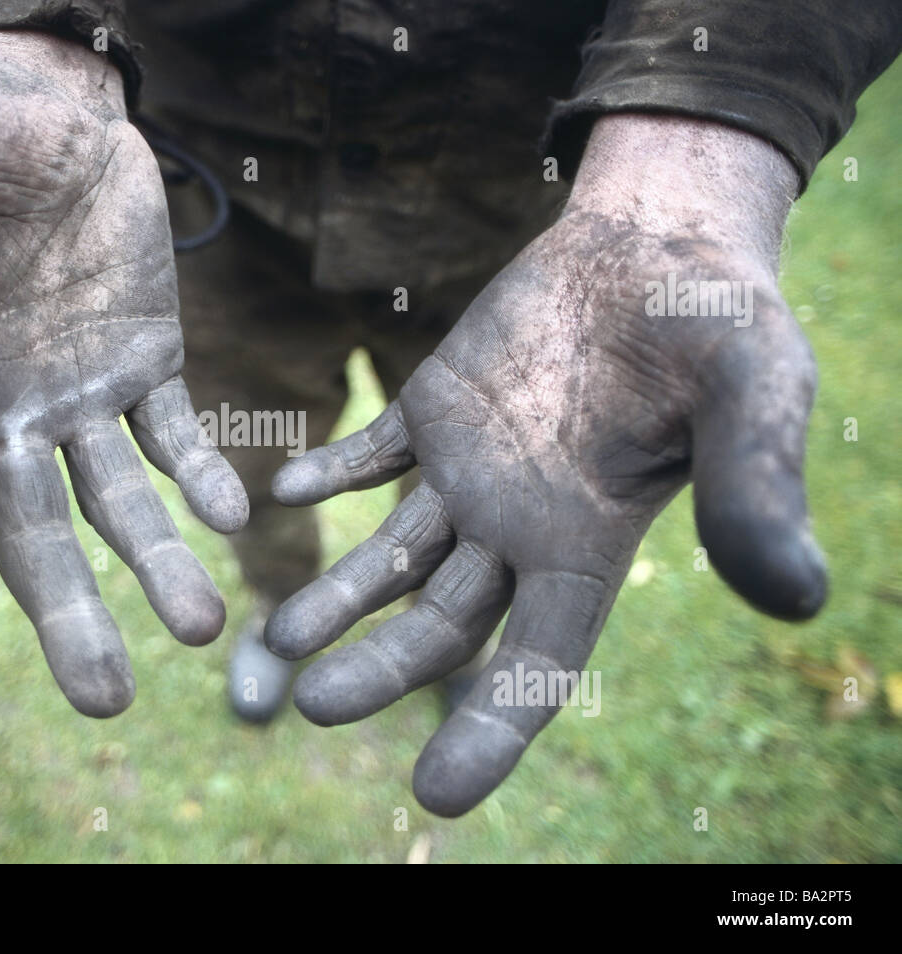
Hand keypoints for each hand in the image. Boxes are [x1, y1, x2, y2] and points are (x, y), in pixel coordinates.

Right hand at [0, 32, 246, 712]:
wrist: (52, 107)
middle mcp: (2, 411)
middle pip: (29, 535)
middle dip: (68, 616)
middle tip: (109, 700)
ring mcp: (79, 394)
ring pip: (113, 502)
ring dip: (154, 566)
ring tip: (205, 628)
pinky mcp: (149, 362)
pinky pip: (176, 434)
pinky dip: (201, 477)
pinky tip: (233, 518)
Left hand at [266, 115, 825, 815]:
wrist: (656, 241)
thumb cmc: (717, 316)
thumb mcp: (753, 392)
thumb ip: (754, 486)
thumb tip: (795, 598)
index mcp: (589, 543)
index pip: (537, 661)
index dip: (491, 730)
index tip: (434, 792)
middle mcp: (519, 524)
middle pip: (440, 623)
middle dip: (379, 668)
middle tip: (308, 704)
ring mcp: (470, 471)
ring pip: (392, 553)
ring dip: (336, 593)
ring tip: (274, 636)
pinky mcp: (434, 409)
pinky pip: (371, 453)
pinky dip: (331, 471)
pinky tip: (285, 491)